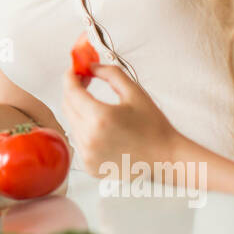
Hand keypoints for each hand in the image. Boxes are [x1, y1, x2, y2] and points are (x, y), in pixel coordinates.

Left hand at [62, 63, 182, 176]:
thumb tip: (90, 66)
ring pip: (71, 123)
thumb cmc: (154, 127)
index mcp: (100, 117)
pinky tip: (101, 127)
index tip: (74, 69)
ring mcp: (88, 154)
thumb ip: (110, 73)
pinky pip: (78, 140)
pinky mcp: (89, 166)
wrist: (165, 158)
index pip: (71, 91)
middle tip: (85, 81)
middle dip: (73, 90)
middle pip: (67, 106)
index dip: (70, 76)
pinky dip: (84, 130)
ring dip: (79, 110)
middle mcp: (89, 138)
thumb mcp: (134, 92)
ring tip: (97, 105)